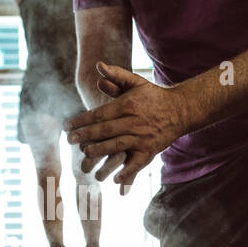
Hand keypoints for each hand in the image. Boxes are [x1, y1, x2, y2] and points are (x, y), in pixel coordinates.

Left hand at [64, 63, 184, 193]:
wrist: (180, 109)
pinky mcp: (150, 151)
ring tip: (85, 155)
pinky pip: (137, 164)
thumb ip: (116, 75)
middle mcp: (133, 122)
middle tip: (69, 141)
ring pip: (117, 146)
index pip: (99, 114)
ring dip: (100, 152)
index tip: (67, 127)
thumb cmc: (153, 96)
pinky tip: (114, 180)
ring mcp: (142, 138)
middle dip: (85, 136)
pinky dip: (127, 172)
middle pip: (105, 130)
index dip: (81, 120)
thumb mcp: (135, 82)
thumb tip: (98, 66)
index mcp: (127, 105)